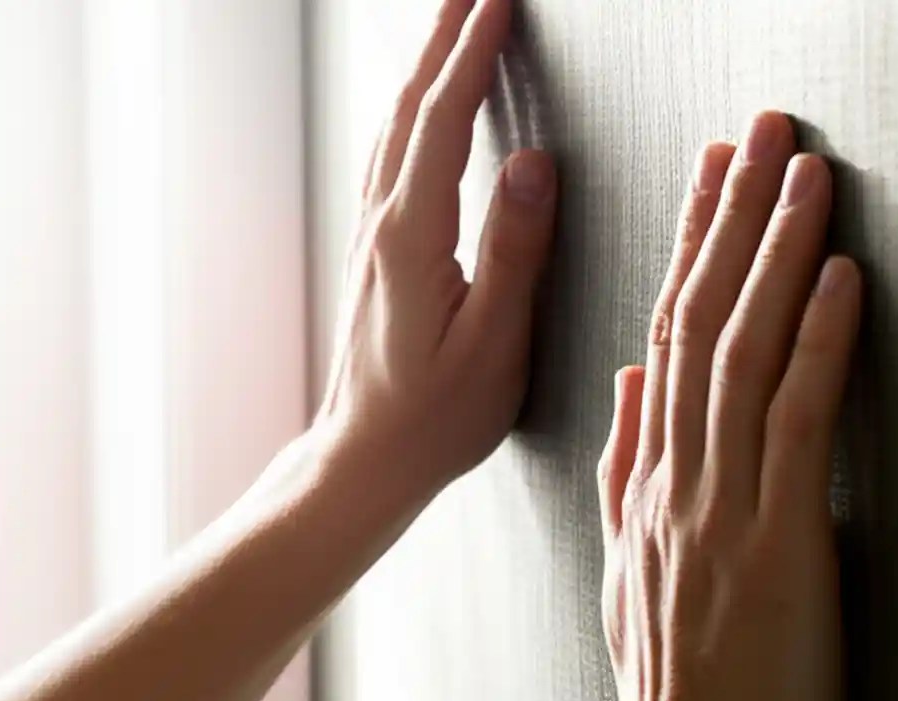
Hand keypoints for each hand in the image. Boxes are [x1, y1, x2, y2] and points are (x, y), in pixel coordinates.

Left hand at [318, 0, 555, 487]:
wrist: (366, 458)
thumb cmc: (435, 418)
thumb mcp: (493, 344)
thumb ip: (514, 250)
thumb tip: (531, 163)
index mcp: (412, 240)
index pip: (442, 124)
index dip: (471, 57)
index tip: (497, 5)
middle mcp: (381, 226)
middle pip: (410, 110)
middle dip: (443, 40)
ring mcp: (371, 237)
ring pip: (395, 130)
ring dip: (425, 69)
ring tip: (453, 26)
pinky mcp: (376, 253)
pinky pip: (392, 158)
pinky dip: (413, 112)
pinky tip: (423, 110)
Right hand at [597, 112, 860, 700]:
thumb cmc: (677, 672)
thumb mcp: (625, 565)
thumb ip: (623, 469)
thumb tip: (630, 382)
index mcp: (644, 481)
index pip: (663, 337)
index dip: (687, 248)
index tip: (707, 181)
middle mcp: (676, 479)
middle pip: (698, 324)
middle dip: (728, 219)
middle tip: (754, 139)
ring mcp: (721, 507)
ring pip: (742, 355)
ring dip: (775, 255)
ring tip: (801, 179)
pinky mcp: (779, 543)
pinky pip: (796, 423)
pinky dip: (818, 344)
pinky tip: (837, 281)